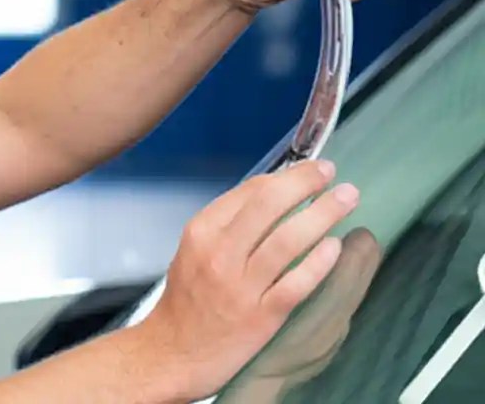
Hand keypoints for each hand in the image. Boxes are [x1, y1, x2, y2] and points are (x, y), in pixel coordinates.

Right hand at [132, 160, 360, 400]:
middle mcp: (219, 254)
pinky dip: (319, 262)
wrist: (173, 351)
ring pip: (288, 240)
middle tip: (331, 174)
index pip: (250, 191)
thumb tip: (272, 192)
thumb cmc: (188, 300)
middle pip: (269, 205)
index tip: (311, 168)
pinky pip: (296, 282)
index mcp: (202, 232)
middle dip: (306, 183)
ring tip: (346, 198)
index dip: (286, 175)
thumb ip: (227, 224)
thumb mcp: (194, 250)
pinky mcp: (260, 316)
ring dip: (323, 214)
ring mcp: (240, 285)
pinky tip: (336, 247)